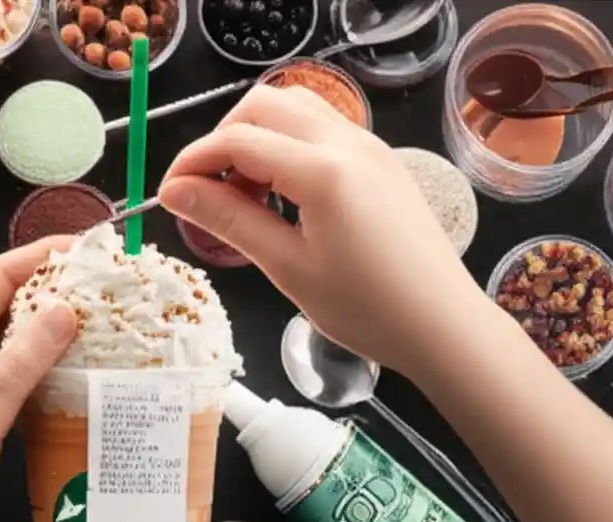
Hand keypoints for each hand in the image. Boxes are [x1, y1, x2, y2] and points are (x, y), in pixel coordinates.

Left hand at [0, 237, 77, 521]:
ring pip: (9, 336)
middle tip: (103, 286)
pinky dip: (40, 363)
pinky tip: (73, 370)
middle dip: (51, 287)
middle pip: (5, 300)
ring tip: (99, 321)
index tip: (85, 248)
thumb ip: (27, 356)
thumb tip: (68, 308)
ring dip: (48, 325)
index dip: (39, 255)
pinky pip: (9, 369)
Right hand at [158, 85, 490, 375]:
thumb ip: (230, 220)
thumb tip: (175, 191)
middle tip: (206, 191)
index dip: (193, 162)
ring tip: (245, 192)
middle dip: (223, 139)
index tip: (168, 196)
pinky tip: (283, 195)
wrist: (443, 325)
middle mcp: (348, 142)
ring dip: (258, 135)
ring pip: (297, 108)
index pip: (238, 141)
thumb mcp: (287, 268)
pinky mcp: (382, 160)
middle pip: (265, 106)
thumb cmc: (366, 309)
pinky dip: (288, 144)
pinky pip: (323, 129)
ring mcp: (370, 146)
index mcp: (322, 170)